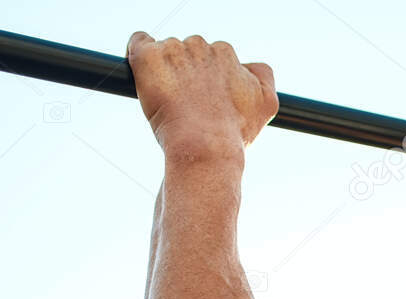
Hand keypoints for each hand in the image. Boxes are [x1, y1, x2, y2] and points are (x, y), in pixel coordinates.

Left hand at [127, 32, 277, 159]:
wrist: (206, 147)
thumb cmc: (234, 133)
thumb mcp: (266, 104)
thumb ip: (263, 78)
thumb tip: (250, 66)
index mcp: (226, 53)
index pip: (213, 55)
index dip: (209, 78)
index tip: (206, 99)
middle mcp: (201, 46)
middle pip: (189, 51)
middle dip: (187, 71)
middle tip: (189, 103)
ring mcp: (173, 49)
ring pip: (165, 50)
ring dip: (166, 70)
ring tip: (172, 102)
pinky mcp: (148, 56)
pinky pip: (139, 43)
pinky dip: (139, 56)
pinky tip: (147, 78)